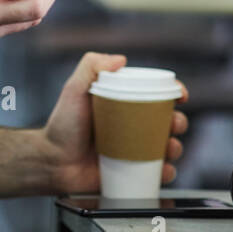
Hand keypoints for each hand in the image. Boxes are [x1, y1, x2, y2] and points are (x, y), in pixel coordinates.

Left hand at [41, 53, 188, 194]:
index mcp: (124, 103)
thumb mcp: (74, 90)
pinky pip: (158, 173)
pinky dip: (167, 172)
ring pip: (167, 147)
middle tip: (172, 125)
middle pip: (168, 121)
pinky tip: (163, 170)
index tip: (181, 95)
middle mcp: (133, 125)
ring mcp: (134, 150)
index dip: (174, 92)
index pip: (156, 94)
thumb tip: (121, 58)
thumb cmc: (62, 125)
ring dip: (176, 147)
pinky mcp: (133, 172)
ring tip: (168, 149)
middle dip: (178, 122)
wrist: (52, 162)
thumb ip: (91, 67)